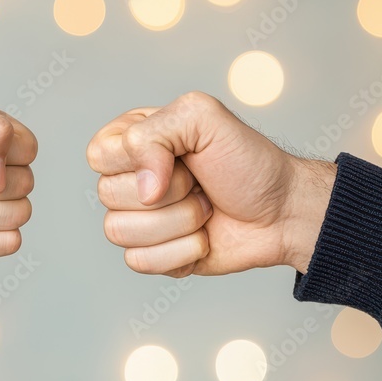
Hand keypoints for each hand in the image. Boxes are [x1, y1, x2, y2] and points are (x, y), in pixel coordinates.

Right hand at [86, 92, 334, 276]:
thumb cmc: (249, 162)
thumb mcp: (203, 118)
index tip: (181, 158)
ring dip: (177, 224)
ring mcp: (139, 219)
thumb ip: (155, 133)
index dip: (138, 161)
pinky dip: (180, 252)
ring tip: (204, 210)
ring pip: (118, 232)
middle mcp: (131, 179)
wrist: (283, 212)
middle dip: (169, 193)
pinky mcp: (153, 254)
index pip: (99, 154)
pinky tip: (202, 239)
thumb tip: (144, 188)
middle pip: (107, 195)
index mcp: (133, 140)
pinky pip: (138, 262)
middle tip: (200, 183)